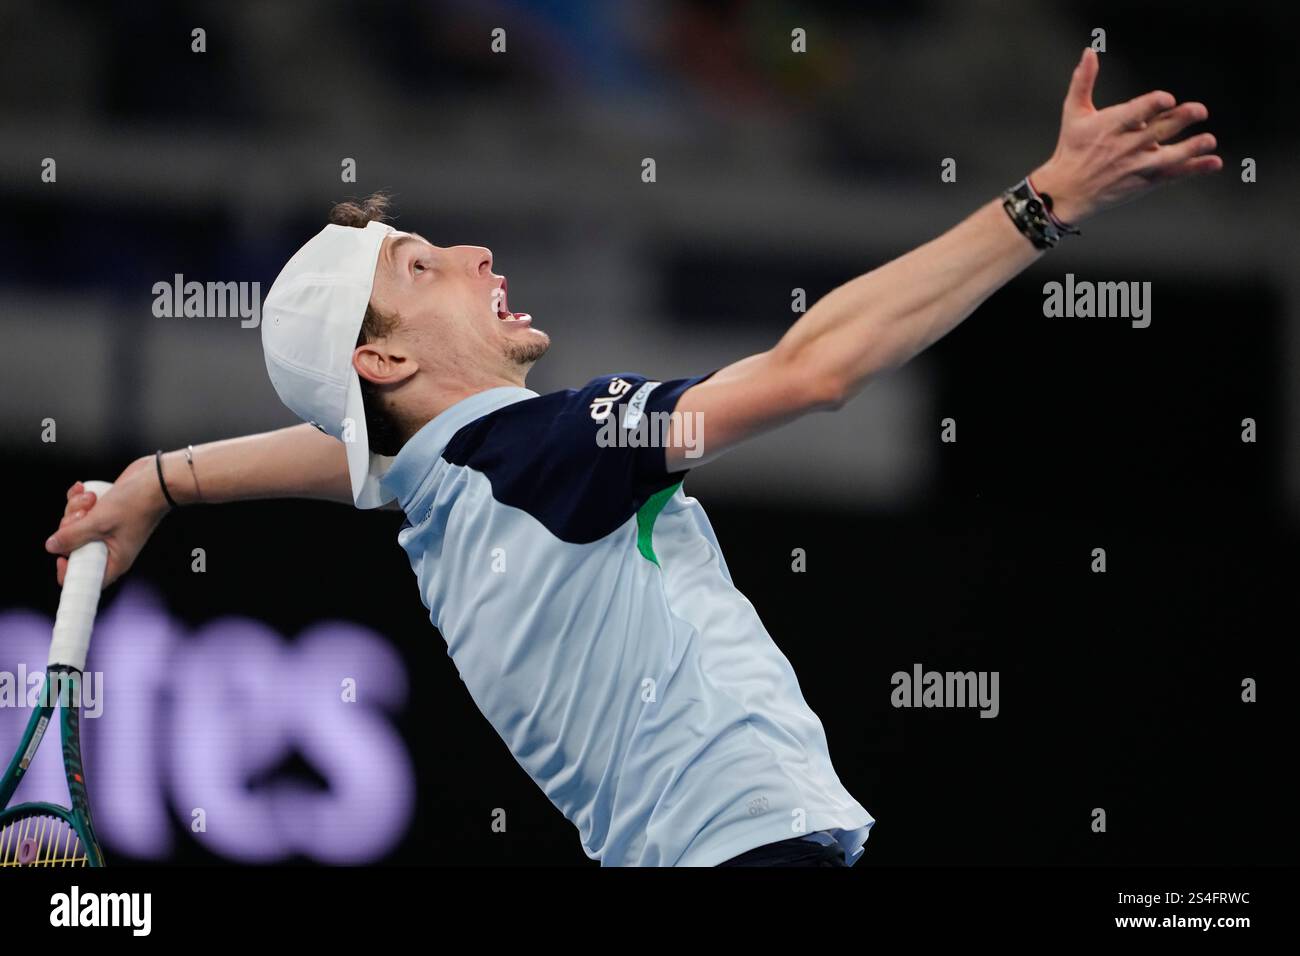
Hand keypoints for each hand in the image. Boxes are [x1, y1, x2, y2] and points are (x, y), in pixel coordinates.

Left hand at [44, 456, 170, 588]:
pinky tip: (84, 490)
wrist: (155, 479)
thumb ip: (73, 536)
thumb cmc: (137, 504)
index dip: (68, 571)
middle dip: (70, 527)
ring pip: (73, 526)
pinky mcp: (102, 514)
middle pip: (72, 547)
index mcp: (114, 560)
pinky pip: (79, 511)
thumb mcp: (99, 522)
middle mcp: (108, 548)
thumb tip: (52, 546)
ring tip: (90, 498)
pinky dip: (78, 500)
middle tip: (82, 515)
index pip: (84, 578)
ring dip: (74, 508)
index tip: (61, 556)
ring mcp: (104, 530)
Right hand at [1030, 48, 1220, 224]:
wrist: (1066, 191)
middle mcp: (1126, 146)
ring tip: (1209, 141)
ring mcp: (1136, 166)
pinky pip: (1173, 175)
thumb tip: (1089, 53)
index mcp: (1111, 126)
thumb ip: (1083, 81)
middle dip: (1181, 119)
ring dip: (1191, 148)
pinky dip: (1194, 168)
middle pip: (1159, 130)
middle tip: (1199, 111)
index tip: (1168, 99)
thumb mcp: (1073, 113)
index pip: (1136, 112)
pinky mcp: (1144, 182)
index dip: (1153, 105)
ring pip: (1169, 156)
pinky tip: (1213, 162)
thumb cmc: (1071, 149)